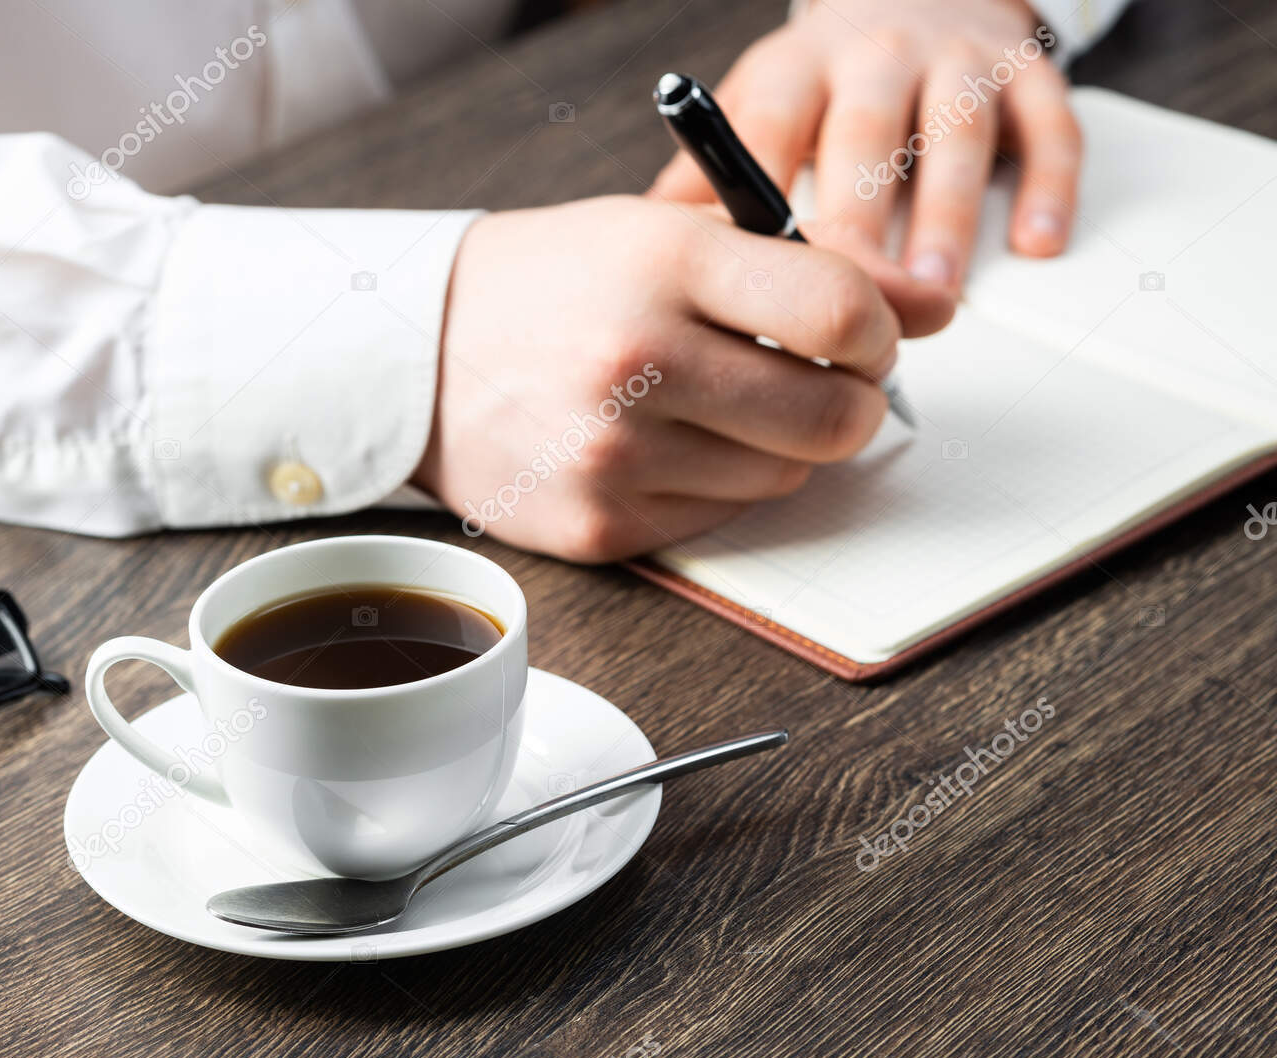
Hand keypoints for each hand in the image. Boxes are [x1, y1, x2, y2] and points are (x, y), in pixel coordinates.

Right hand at [413, 196, 952, 562]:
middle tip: (820, 382)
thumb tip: (934, 312)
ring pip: (785, 476)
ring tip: (718, 406)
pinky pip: (723, 518)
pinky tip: (667, 445)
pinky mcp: (601, 528)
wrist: (417, 356)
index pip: (840, 314)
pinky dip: (718, 485)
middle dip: (851, 402)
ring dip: (780, 445)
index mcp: (662, 265)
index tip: (860, 335)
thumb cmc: (553, 284)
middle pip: (832, 417)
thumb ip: (808, 268)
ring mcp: (615, 456)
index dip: (878, 331)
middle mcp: (636, 362)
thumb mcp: (667, 235)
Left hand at [652, 0, 1080, 293]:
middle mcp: (875, 57)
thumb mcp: (754, 109)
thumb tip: (637, 256)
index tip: (762, 276)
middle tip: (855, 304)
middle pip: (864, 140)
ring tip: (935, 293)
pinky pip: (1048, 125)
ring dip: (948, 218)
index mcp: (796, 70)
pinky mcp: (1027, 74)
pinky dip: (1048, 186)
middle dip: (860, 225)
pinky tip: (1037, 245)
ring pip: (955, 136)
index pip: (773, 134)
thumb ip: (702, 182)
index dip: (769, 204)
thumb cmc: (824, 81)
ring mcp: (955, 61)